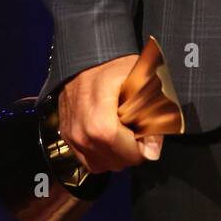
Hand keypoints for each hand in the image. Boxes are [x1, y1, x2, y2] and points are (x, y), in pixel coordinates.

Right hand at [57, 55, 164, 173]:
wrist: (85, 55)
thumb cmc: (113, 66)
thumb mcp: (142, 82)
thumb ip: (153, 115)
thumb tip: (153, 150)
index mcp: (99, 125)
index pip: (129, 155)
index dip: (145, 146)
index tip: (148, 131)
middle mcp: (81, 137)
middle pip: (117, 162)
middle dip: (131, 149)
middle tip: (136, 126)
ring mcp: (71, 138)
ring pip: (102, 165)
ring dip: (116, 153)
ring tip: (123, 129)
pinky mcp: (66, 136)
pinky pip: (88, 159)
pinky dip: (102, 152)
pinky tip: (109, 132)